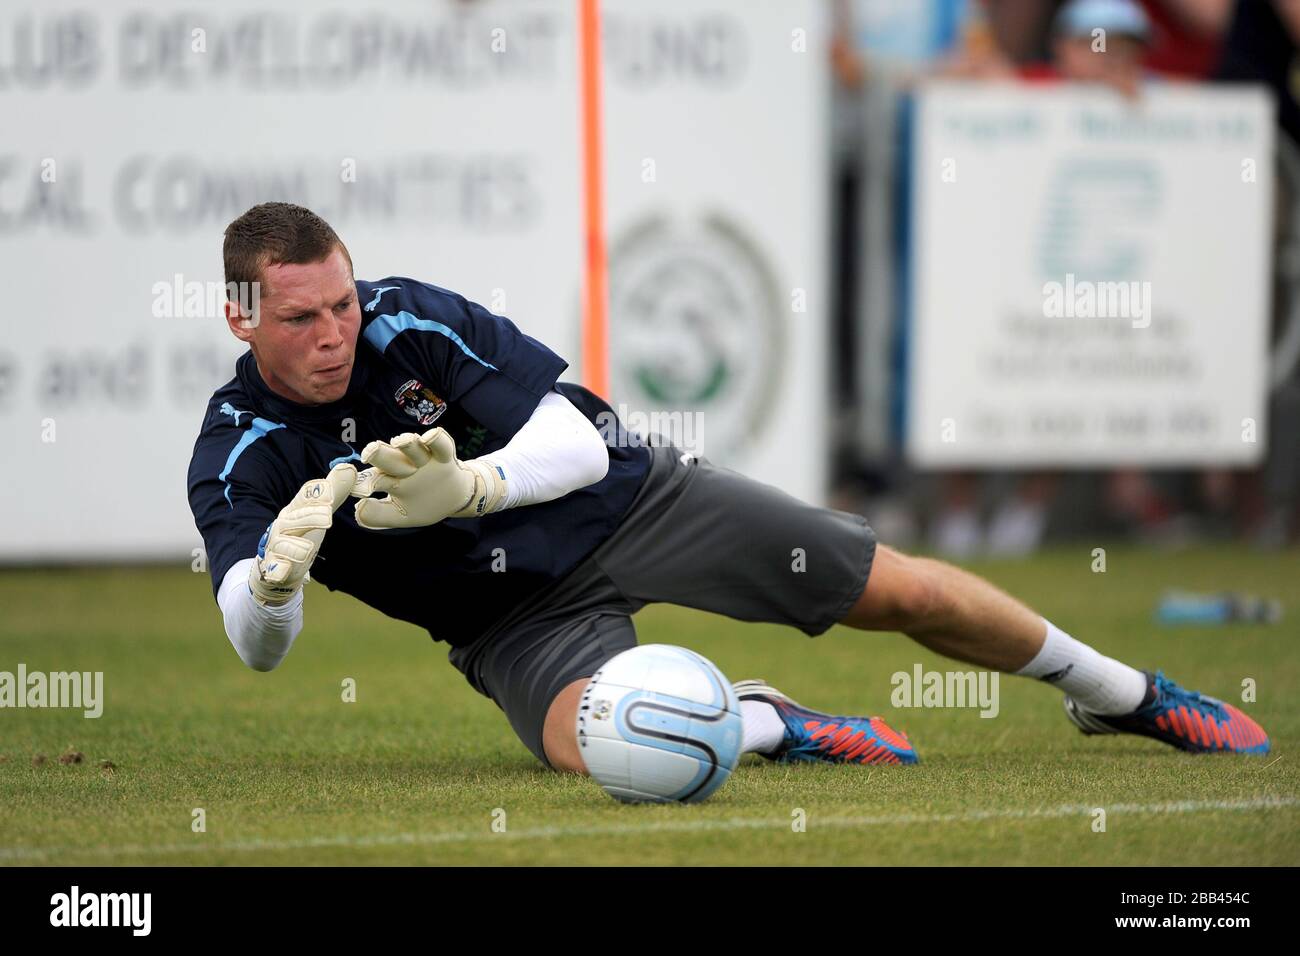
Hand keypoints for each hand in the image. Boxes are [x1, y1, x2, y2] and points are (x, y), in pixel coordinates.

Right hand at [248, 463, 356, 605]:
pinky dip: (276, 570)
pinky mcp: (274, 567)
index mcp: (295, 510)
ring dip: (294, 547)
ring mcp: (277, 546)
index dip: (315, 493)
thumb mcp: (317, 512)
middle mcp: (284, 526)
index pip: (304, 498)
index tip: (329, 489)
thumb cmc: (299, 533)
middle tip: (327, 516)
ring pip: (283, 545)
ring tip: (307, 550)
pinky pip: (274, 569)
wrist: (275, 567)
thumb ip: (334, 493)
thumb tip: (349, 467)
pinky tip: (281, 572)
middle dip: (309, 516)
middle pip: (295, 519)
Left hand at [350, 427, 505, 529]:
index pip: (376, 479)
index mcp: (391, 480)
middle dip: (379, 453)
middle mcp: (405, 466)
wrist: (455, 498)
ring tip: (398, 441)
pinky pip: (441, 445)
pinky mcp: (444, 455)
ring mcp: (425, 459)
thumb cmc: (424, 504)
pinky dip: (436, 439)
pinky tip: (428, 438)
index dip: (365, 483)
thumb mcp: (400, 516)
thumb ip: (378, 515)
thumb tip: (358, 509)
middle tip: (368, 452)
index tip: (356, 488)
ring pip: (414, 448)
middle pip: (390, 458)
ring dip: (406, 443)